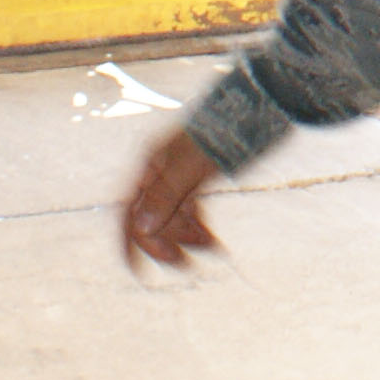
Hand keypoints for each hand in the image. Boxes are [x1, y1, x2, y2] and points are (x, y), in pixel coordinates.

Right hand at [119, 127, 226, 273]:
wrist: (252, 108)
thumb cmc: (222, 132)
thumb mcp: (192, 165)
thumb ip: (166, 194)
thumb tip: (140, 226)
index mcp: (149, 166)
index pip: (127, 211)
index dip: (126, 242)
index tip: (136, 272)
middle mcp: (158, 172)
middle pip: (150, 217)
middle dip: (165, 242)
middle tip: (187, 264)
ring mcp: (177, 176)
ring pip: (171, 216)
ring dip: (186, 237)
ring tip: (213, 248)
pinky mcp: (196, 179)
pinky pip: (189, 210)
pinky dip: (198, 227)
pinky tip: (213, 242)